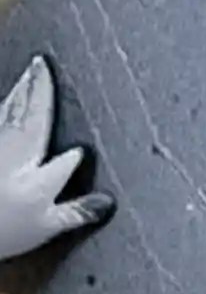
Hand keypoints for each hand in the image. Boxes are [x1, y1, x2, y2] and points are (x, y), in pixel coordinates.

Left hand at [0, 56, 114, 260]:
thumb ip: (76, 212)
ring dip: (18, 95)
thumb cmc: (2, 227)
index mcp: (38, 170)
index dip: (75, 152)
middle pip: (30, 117)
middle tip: (41, 65)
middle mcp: (13, 152)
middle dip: (38, 92)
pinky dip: (3, 110)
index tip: (82, 142)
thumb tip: (107, 202)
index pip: (65, 156)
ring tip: (27, 77)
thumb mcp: (45, 226)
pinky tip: (4, 107)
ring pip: (7, 115)